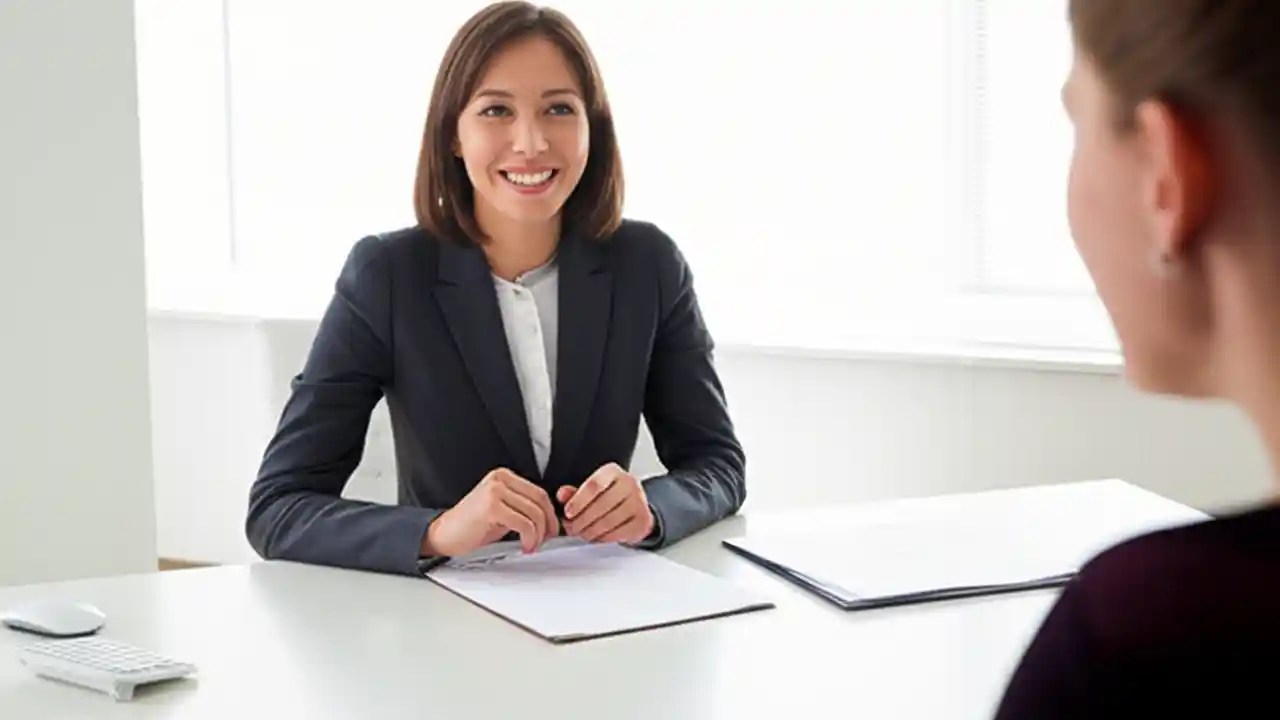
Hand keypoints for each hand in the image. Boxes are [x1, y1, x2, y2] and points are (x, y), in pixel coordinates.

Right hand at [423, 468, 558, 556]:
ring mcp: (495, 491)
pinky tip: (525, 546)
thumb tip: (549, 519)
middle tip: (545, 540)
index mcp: (503, 476)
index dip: (550, 514)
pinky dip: (530, 538)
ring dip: (539, 535)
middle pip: (539, 500)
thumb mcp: (502, 511)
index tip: (552, 529)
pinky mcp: (491, 507)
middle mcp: (500, 479)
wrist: (444, 535)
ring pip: (534, 513)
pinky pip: (524, 524)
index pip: (538, 492)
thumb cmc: (472, 527)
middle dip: (548, 524)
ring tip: (532, 545)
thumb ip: (522, 507)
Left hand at [557, 463, 654, 543]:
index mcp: (613, 472)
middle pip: (601, 505)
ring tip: (582, 533)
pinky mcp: (642, 520)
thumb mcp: (591, 491)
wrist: (636, 507)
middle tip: (571, 528)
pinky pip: (618, 533)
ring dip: (590, 531)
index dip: (578, 501)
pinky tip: (596, 537)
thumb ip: (574, 493)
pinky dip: (603, 538)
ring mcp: (638, 502)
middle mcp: (629, 484)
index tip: (568, 513)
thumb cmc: (609, 497)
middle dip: (581, 520)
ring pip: (609, 521)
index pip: (594, 485)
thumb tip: (562, 494)